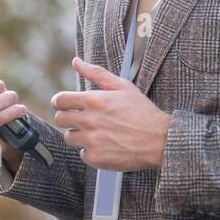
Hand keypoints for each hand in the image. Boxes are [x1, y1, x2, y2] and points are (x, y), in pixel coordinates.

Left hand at [51, 57, 170, 170]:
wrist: (159, 139)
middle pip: (60, 119)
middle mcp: (89, 120)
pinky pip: (82, 154)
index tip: (67, 105)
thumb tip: (76, 61)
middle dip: (68, 118)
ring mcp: (91, 140)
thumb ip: (96, 73)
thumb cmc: (142, 111)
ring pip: (69, 137)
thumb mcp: (122, 86)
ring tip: (97, 132)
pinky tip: (105, 145)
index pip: (59, 100)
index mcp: (93, 100)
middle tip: (83, 119)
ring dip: (79, 135)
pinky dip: (91, 151)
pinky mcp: (96, 158)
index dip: (61, 102)